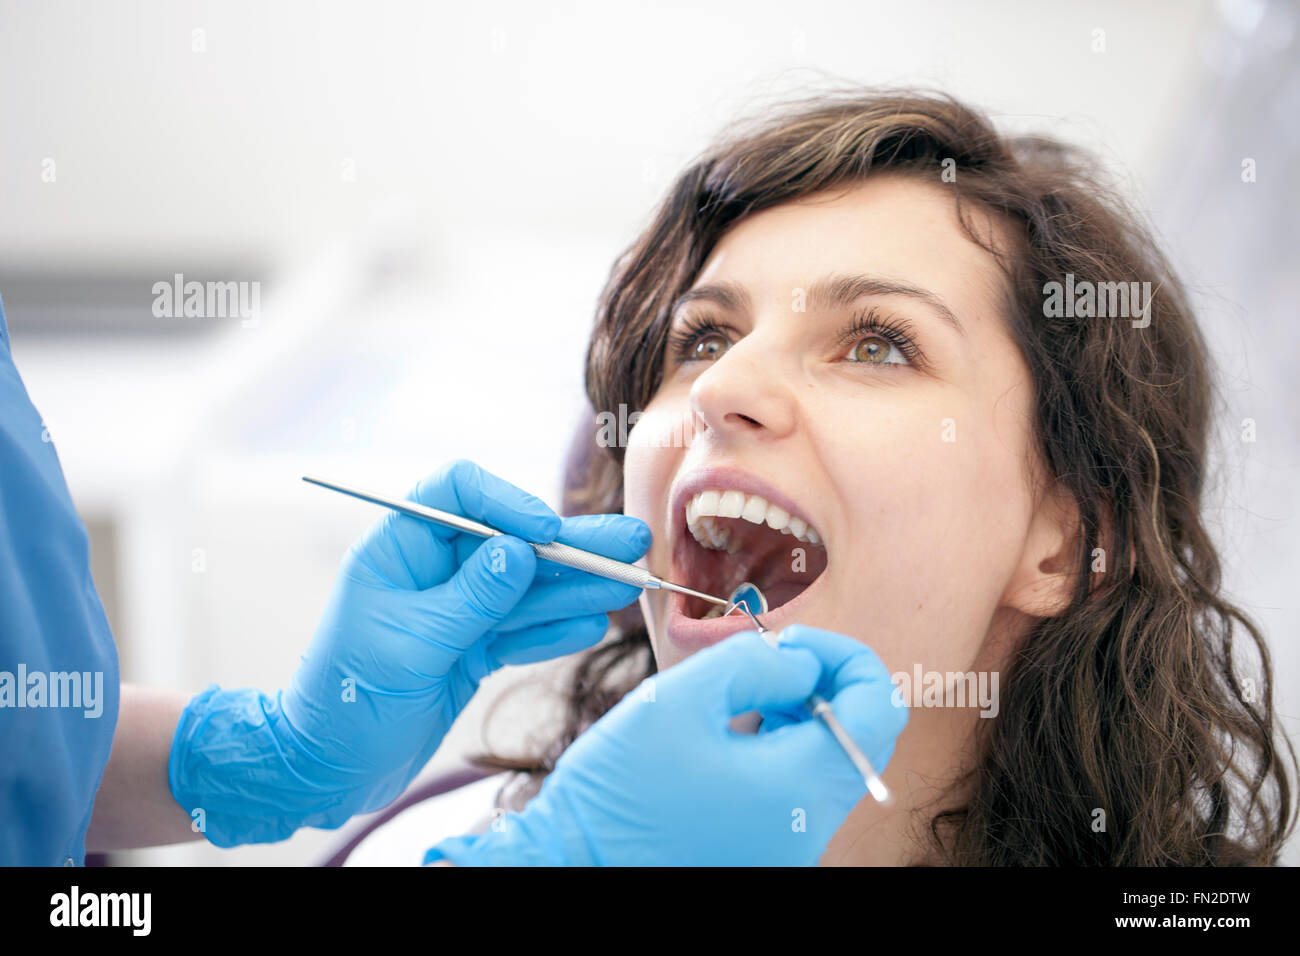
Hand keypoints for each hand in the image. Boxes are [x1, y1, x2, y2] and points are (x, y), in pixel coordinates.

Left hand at [169, 459, 649, 845]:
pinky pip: (519, 632)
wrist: (328, 771)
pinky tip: (589, 627)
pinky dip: (552, 632)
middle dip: (570, 544)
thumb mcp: (410, 647)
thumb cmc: (345, 704)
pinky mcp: (470, 650)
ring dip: (574, 589)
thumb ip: (469, 599)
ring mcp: (455, 611)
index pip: (459, 492)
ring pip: (524, 589)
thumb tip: (518, 551)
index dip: (508, 502)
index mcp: (399, 550)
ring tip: (626, 586)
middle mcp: (431, 572)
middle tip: (630, 543)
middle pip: (510, 541)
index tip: (548, 531)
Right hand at [424, 625, 907, 865]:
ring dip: (807, 712)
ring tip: (749, 691)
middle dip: (830, 682)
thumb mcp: (677, 700)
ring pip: (833, 762)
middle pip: (864, 738)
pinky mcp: (769, 850)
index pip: (878, 711)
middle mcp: (809, 827)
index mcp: (797, 787)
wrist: (575, 865)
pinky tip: (740, 729)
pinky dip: (787, 746)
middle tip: (776, 659)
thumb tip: (804, 664)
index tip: (796, 642)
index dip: (849, 659)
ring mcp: (791, 845)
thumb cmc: (617, 792)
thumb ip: (754, 666)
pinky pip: (802, 789)